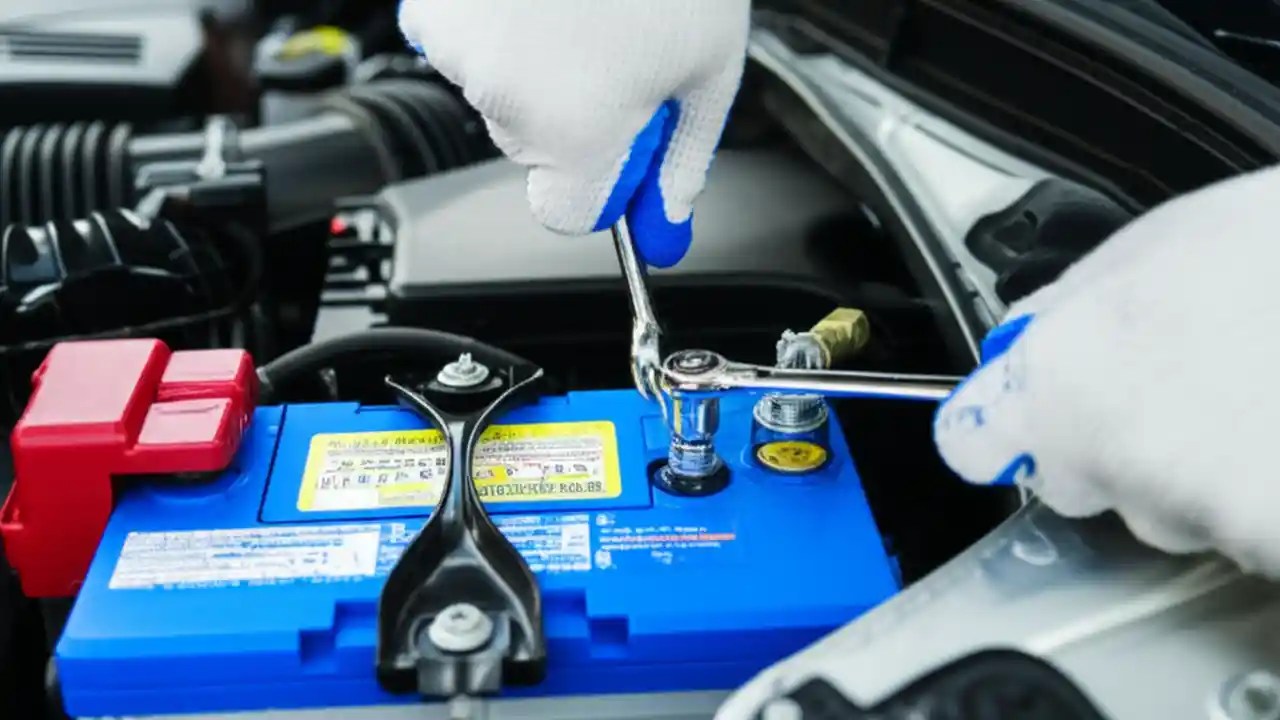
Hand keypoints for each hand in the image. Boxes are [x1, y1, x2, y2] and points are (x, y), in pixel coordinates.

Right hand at [398, 0, 750, 266]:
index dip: (602, 183)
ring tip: (586, 3)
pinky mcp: (432, 6)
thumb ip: (684, 157)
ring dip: (538, 61)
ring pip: (500, 90)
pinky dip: (500, 22)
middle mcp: (505, 101)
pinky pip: (466, 40)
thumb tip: (668, 216)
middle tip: (619, 44)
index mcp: (577, 135)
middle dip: (575, 112)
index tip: (625, 149)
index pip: (567, 212)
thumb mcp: (710, 68)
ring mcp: (460, 46)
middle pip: (534, 149)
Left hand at [934, 165, 1279, 577]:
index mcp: (1063, 374)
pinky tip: (1278, 435)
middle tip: (1186, 380)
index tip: (1016, 417)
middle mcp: (1112, 463)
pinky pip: (1239, 529)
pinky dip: (1258, 496)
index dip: (1000, 425)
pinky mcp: (1259, 547)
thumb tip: (1044, 324)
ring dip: (1200, 468)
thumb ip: (1079, 300)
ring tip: (1258, 392)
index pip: (972, 441)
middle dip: (1118, 442)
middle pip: (1079, 477)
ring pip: (1166, 508)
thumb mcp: (1167, 239)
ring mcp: (1191, 515)